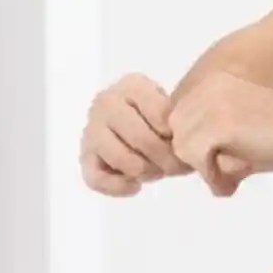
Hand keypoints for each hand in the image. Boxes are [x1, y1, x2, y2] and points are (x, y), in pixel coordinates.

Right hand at [81, 73, 189, 196]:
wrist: (140, 127)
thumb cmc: (163, 120)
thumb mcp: (176, 112)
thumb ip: (181, 123)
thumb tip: (186, 147)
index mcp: (133, 86)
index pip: (160, 114)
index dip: (176, 135)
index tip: (184, 142)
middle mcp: (107, 102)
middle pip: (141, 138)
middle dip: (166, 160)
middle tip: (178, 167)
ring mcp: (92, 128)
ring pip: (121, 158)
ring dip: (145, 172)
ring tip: (157, 172)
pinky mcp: (85, 155)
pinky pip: (97, 178)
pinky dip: (119, 187)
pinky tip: (135, 186)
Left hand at [169, 71, 272, 196]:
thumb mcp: (247, 131)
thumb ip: (217, 140)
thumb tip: (186, 164)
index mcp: (216, 83)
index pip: (182, 121)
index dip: (197, 148)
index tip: (221, 169)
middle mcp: (210, 88)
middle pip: (177, 133)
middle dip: (196, 159)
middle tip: (225, 177)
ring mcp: (214, 104)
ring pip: (181, 147)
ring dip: (203, 169)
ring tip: (231, 180)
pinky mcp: (222, 124)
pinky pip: (194, 159)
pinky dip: (211, 176)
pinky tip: (235, 181)